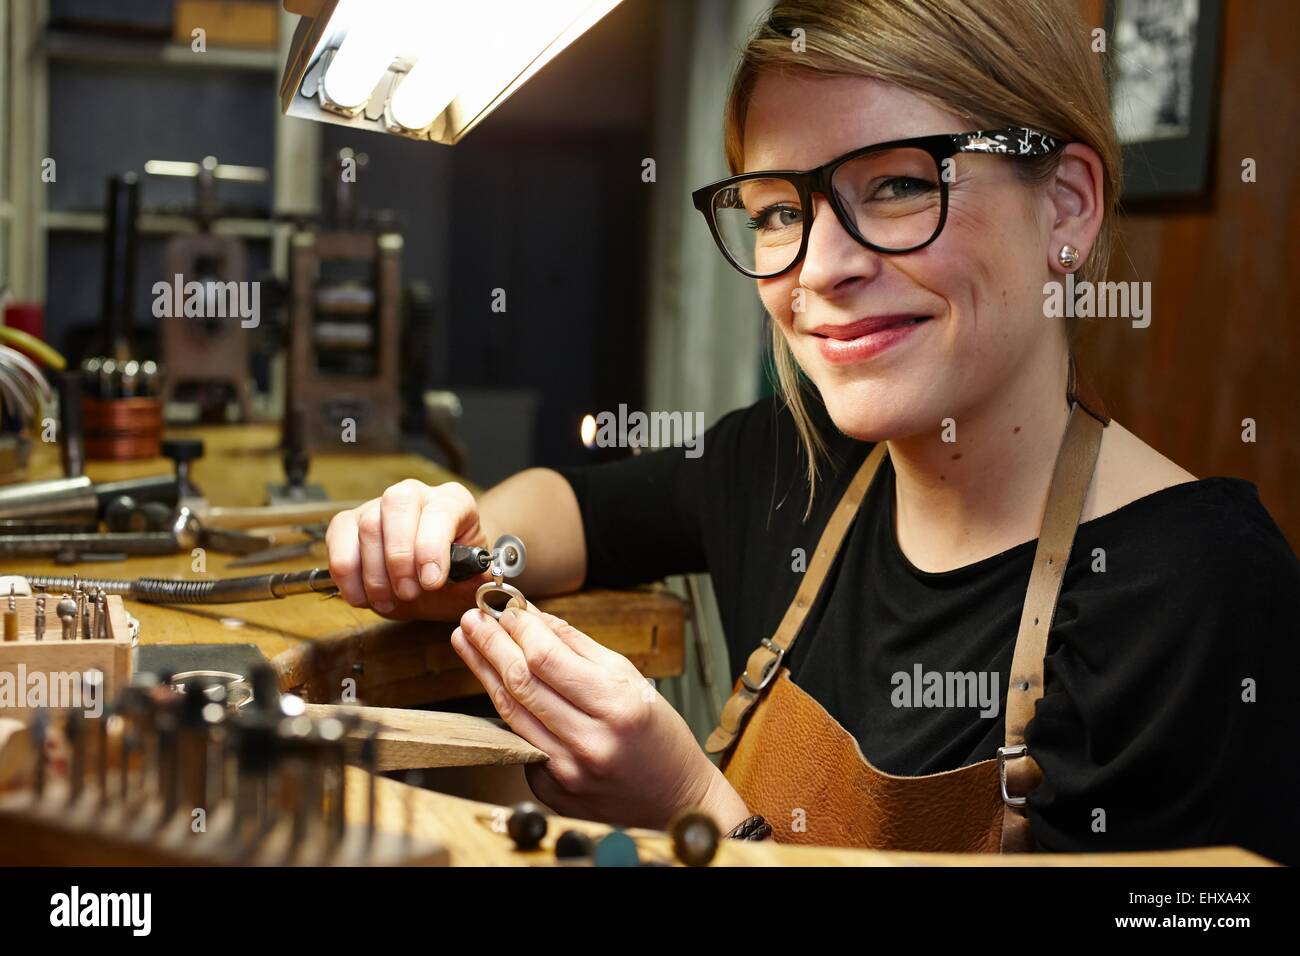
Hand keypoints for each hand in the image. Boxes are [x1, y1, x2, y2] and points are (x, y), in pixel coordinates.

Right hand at [325, 479, 489, 620]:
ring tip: (389, 601)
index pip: (440, 511)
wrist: (435, 579)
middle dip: (399, 558)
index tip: (431, 582)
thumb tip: (468, 578)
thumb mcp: (474, 580)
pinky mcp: (349, 523)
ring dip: (374, 574)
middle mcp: (414, 494)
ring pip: (365, 527)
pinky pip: (337, 543)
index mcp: (452, 501)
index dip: (432, 547)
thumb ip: (474, 580)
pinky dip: (347, 577)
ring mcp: (377, 506)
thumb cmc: (456, 575)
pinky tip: (365, 597)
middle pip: (396, 507)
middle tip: (408, 593)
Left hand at [450, 603, 750, 832]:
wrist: (675, 800)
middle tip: (472, 620)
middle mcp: (589, 743)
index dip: (520, 630)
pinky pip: (520, 741)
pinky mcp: (551, 791)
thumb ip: (579, 648)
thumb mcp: (631, 680)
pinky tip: (499, 686)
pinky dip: (508, 710)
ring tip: (469, 644)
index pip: (548, 660)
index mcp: (616, 708)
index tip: (505, 609)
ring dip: (485, 673)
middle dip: (490, 645)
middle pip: (521, 684)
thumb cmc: (658, 737)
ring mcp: (567, 772)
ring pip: (511, 713)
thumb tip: (536, 618)